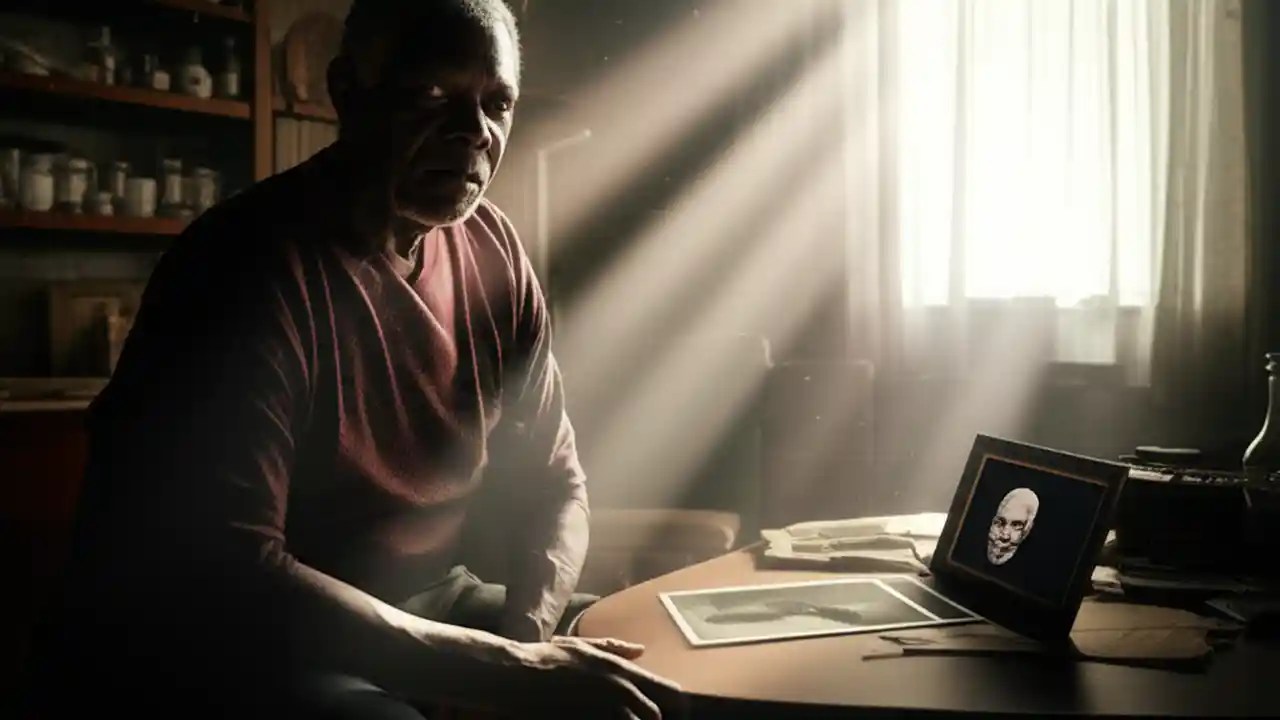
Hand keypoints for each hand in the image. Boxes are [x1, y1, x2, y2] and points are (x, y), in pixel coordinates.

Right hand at [493, 635, 685, 719]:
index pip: (669, 692)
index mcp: (623, 671)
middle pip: (656, 716)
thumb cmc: (550, 658)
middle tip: (641, 718)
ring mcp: (605, 713)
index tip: (669, 710)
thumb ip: (615, 648)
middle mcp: (620, 692)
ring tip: (615, 718)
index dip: (674, 704)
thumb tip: (640, 650)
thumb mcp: (584, 646)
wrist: (518, 676)